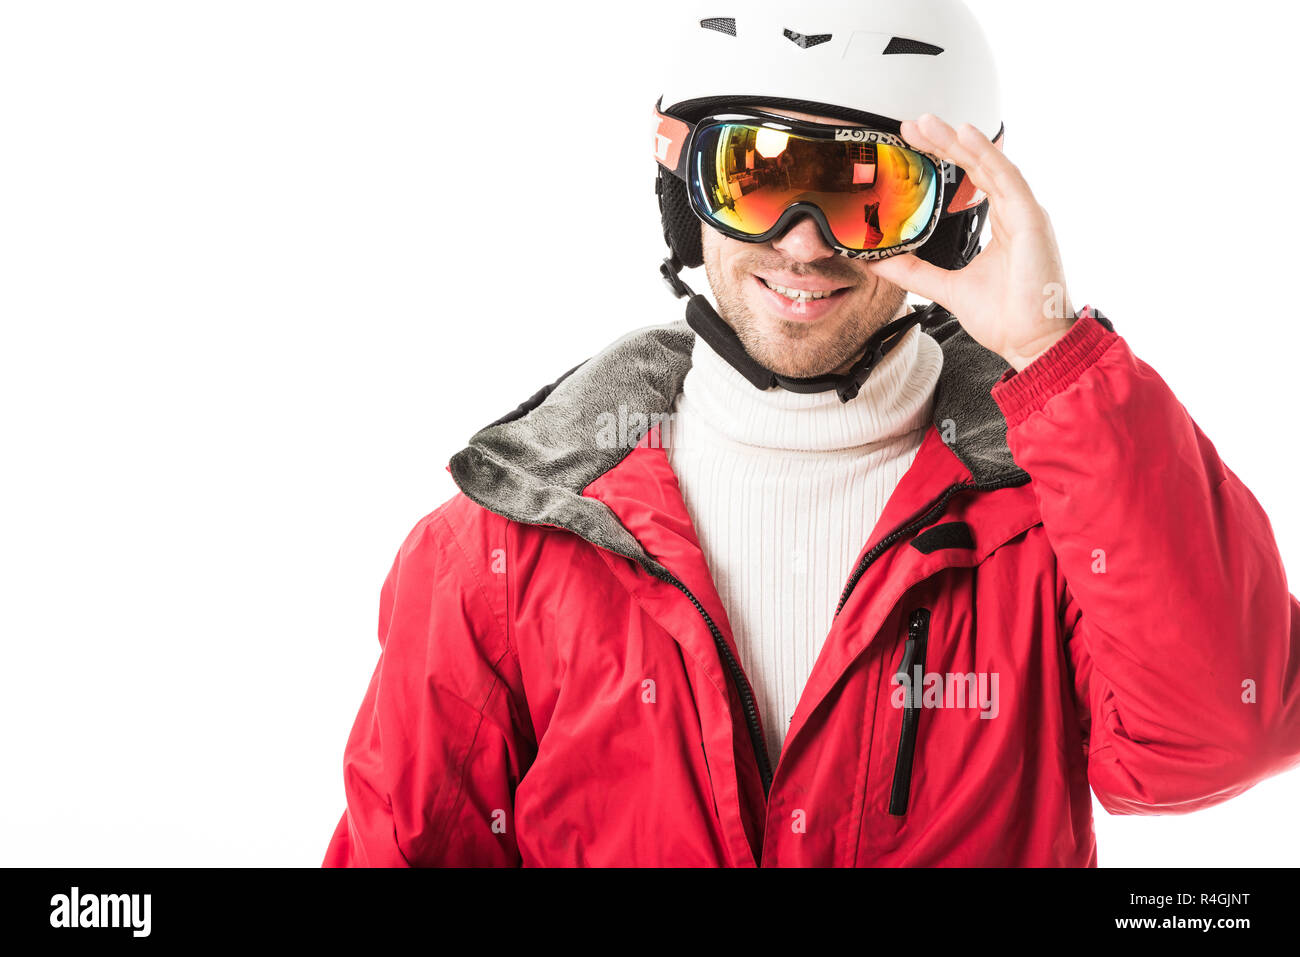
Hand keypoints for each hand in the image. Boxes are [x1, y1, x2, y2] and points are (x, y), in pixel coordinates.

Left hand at [866, 114, 1075, 371]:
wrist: (1032, 344)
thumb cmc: (1006, 318)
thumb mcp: (947, 288)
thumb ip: (914, 271)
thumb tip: (878, 261)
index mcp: (1001, 223)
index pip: (970, 179)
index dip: (944, 158)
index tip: (912, 144)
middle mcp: (1014, 213)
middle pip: (977, 166)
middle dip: (944, 143)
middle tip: (912, 125)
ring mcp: (1025, 214)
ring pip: (989, 165)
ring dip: (958, 142)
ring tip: (928, 124)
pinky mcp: (1031, 221)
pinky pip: (1007, 180)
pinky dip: (987, 155)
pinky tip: (966, 136)